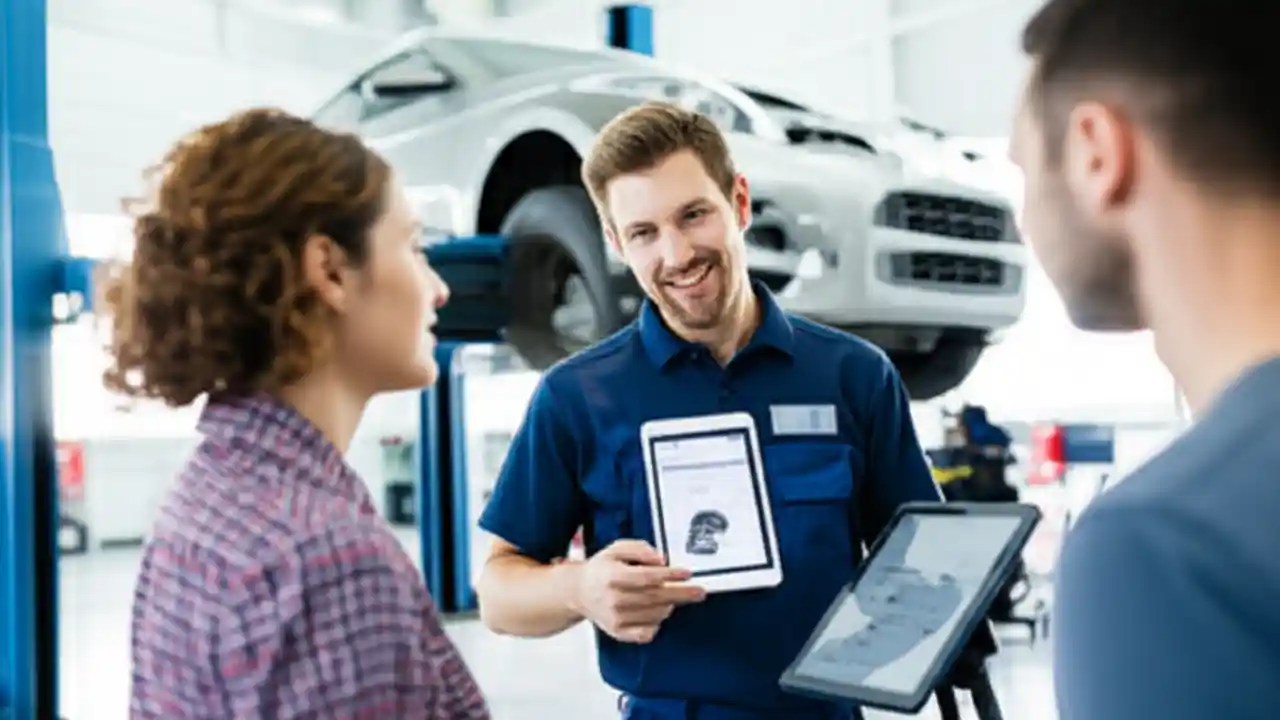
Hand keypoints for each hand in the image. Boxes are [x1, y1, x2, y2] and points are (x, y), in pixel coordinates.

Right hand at [572, 539, 706, 643]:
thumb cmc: (602, 569)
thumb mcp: (617, 549)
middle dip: (681, 594)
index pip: (647, 577)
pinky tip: (657, 612)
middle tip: (699, 591)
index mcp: (612, 576)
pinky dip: (657, 623)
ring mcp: (616, 619)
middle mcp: (613, 600)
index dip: (670, 576)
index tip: (687, 573)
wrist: (579, 592)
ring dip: (670, 605)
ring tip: (673, 596)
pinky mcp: (619, 633)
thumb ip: (639, 549)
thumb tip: (660, 560)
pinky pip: (647, 633)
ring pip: (655, 615)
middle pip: (655, 598)